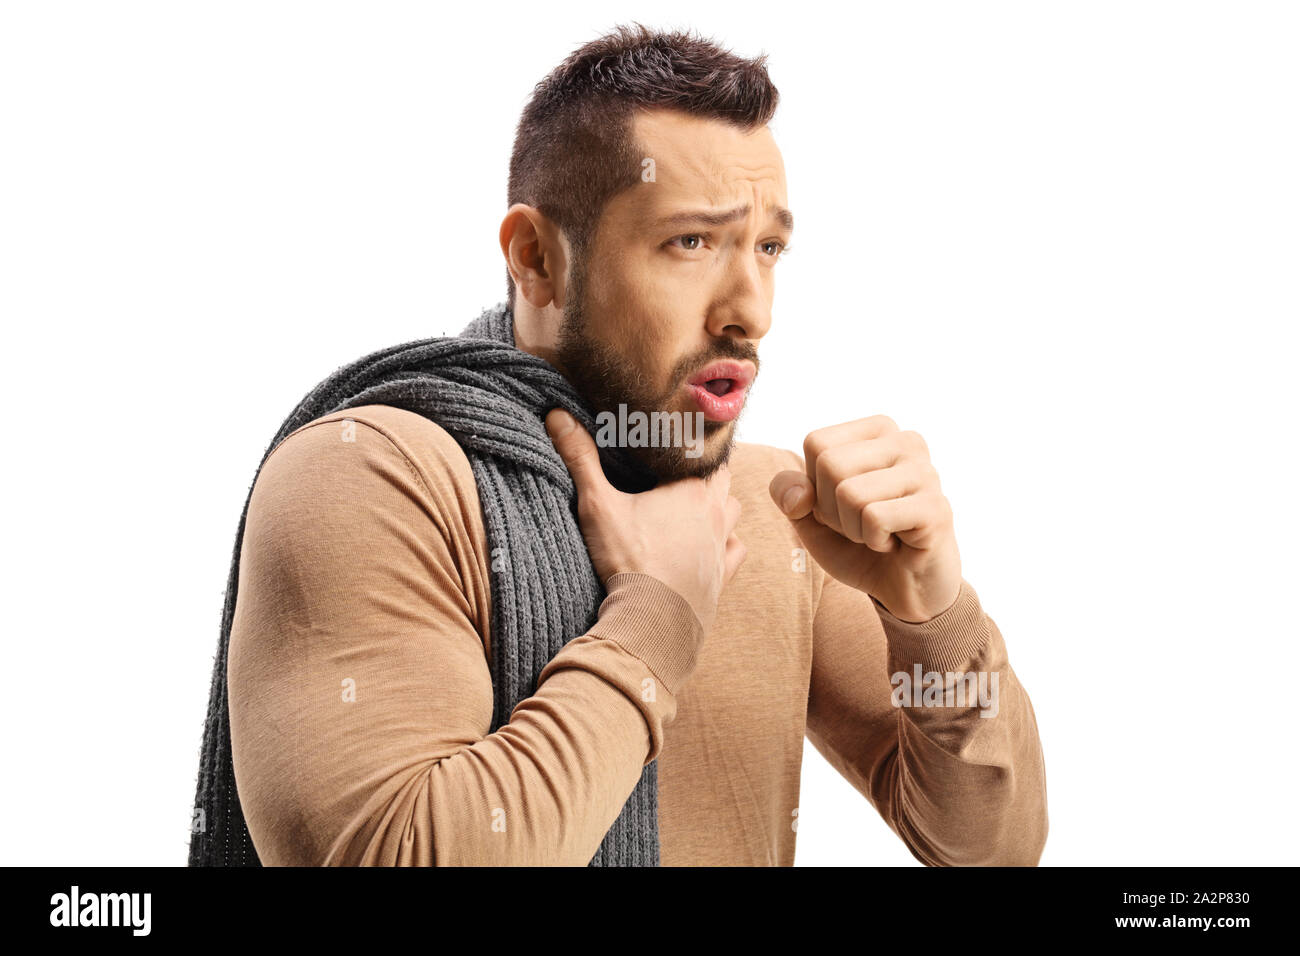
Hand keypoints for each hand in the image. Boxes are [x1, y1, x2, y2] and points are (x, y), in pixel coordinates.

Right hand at [546, 408, 745, 634]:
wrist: (652, 621)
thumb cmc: (629, 560)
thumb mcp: (598, 505)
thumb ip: (581, 458)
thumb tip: (558, 415)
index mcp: (693, 488)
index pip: (706, 451)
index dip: (691, 445)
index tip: (673, 442)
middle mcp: (716, 513)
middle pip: (721, 479)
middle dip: (705, 473)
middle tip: (677, 472)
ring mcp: (722, 546)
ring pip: (733, 512)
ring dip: (719, 506)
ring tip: (693, 506)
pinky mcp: (722, 576)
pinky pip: (736, 550)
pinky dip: (727, 543)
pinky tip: (711, 544)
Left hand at [769, 415, 960, 622]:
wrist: (906, 588)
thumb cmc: (859, 543)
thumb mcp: (810, 517)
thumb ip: (789, 494)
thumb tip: (798, 495)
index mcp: (877, 430)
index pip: (817, 443)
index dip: (816, 486)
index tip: (843, 505)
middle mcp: (906, 441)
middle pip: (831, 464)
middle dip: (832, 510)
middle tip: (862, 524)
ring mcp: (926, 472)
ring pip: (850, 493)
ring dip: (854, 529)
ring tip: (880, 533)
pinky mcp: (936, 508)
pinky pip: (874, 518)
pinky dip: (874, 541)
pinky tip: (897, 543)